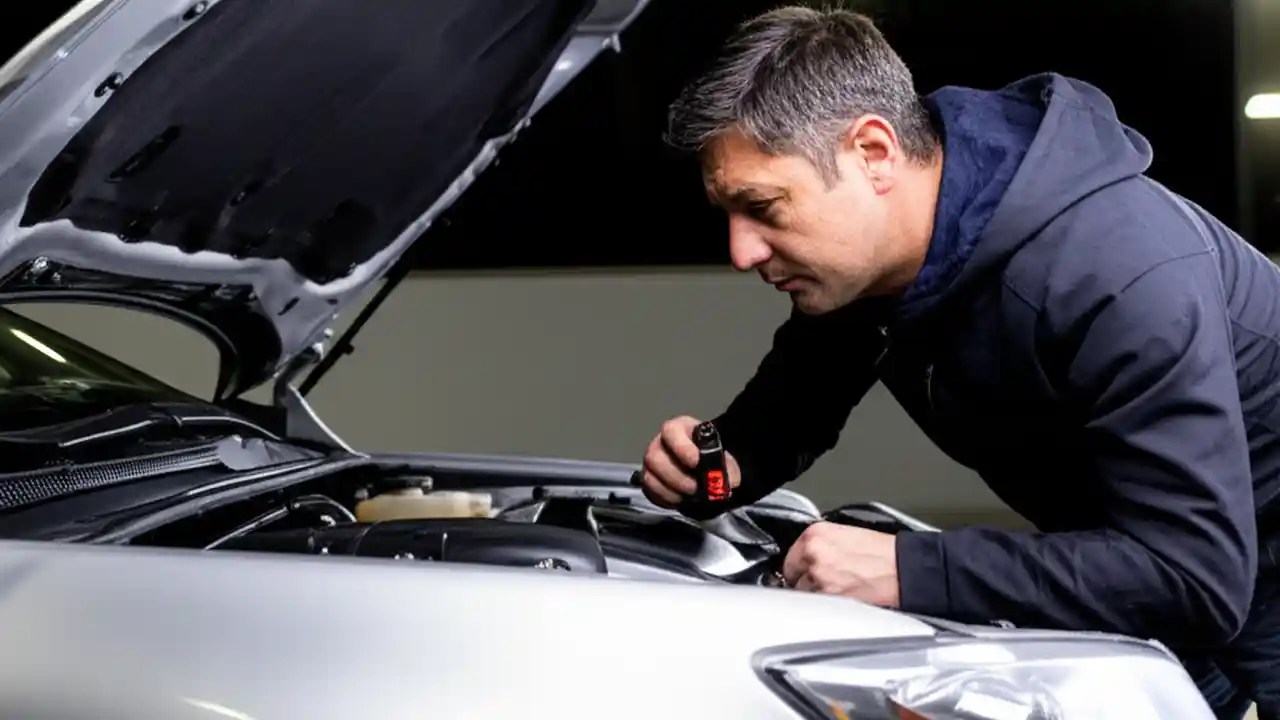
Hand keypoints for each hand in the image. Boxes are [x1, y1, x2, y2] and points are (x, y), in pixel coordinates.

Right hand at [639, 415, 740, 507]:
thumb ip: (725, 466)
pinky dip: (666, 499)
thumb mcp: (723, 456)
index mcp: (679, 428)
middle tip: (695, 488)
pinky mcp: (649, 480)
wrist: (706, 468)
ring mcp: (651, 463)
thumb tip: (727, 481)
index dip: (681, 447)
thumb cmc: (712, 456)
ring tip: (690, 497)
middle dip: (676, 477)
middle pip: (654, 456)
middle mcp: (659, 443)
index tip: (696, 462)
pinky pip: (650, 492)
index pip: (670, 431)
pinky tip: (681, 500)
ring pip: (649, 477)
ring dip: (671, 491)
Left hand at [781, 522, 899, 606]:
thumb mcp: (846, 535)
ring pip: (802, 592)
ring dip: (813, 595)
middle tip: (820, 583)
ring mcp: (819, 577)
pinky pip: (815, 605)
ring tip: (836, 591)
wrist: (904, 569)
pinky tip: (840, 600)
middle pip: (792, 574)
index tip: (803, 571)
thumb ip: (822, 543)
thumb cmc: (884, 553)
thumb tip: (808, 556)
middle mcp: (814, 553)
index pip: (791, 554)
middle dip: (802, 580)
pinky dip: (824, 606)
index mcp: (817, 533)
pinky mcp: (829, 598)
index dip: (798, 566)